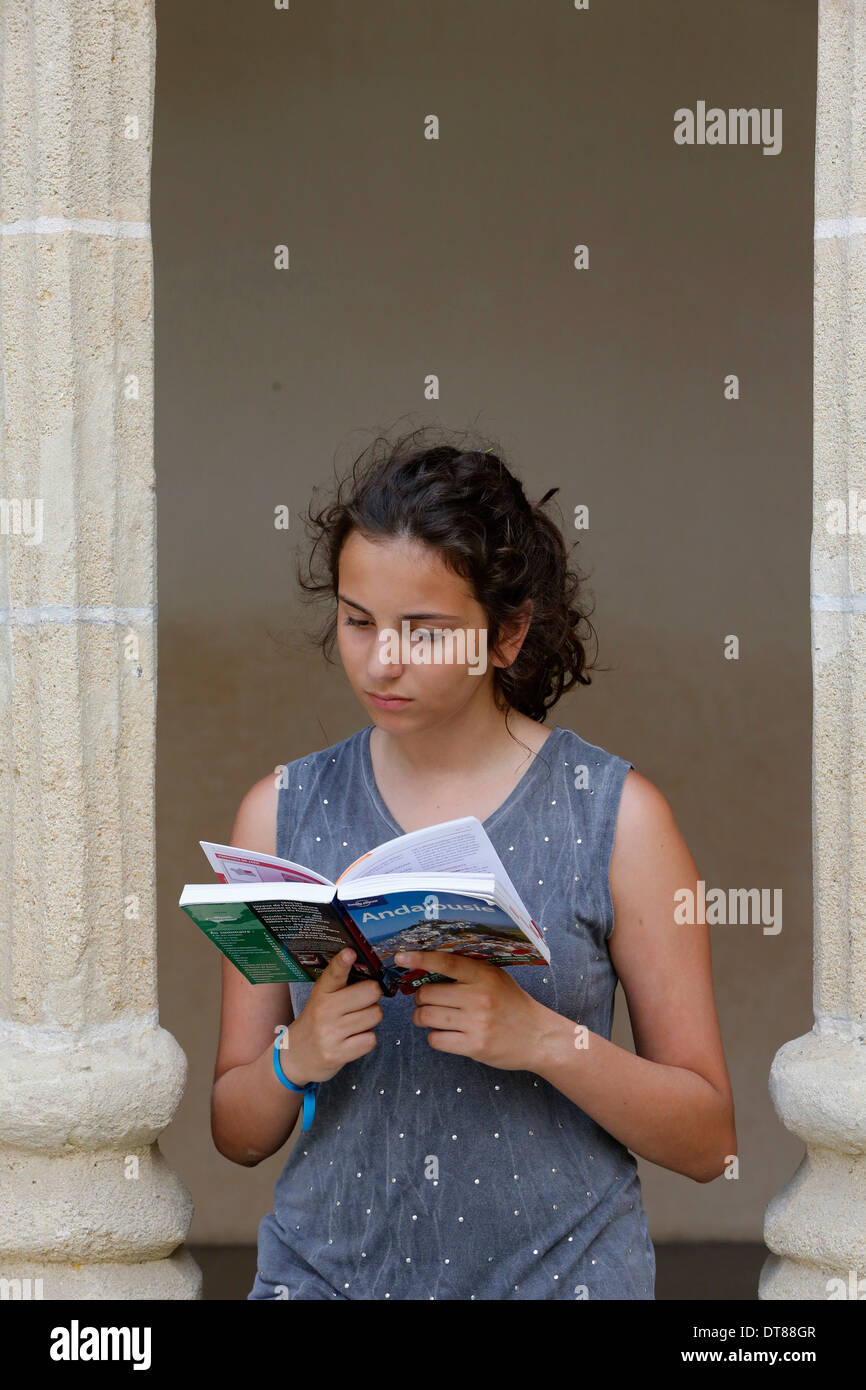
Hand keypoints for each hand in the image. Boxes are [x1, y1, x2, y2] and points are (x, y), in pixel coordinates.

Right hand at [280, 949, 383, 1084]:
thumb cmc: (316, 1022)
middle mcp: (325, 1010)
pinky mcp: (337, 1054)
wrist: (294, 1056)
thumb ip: (342, 985)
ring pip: (375, 1015)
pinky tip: (353, 1039)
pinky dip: (366, 1039)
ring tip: (356, 1022)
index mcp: (322, 992)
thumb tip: (372, 973)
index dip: (343, 962)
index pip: (334, 973)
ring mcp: (330, 1033)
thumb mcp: (321, 998)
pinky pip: (371, 1039)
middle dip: (373, 996)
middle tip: (363, 1002)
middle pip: (370, 992)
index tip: (349, 952)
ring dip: (371, 1018)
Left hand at [397, 949, 552, 1071]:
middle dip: (420, 999)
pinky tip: (445, 1034)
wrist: (539, 1037)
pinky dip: (435, 1037)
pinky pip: (436, 1040)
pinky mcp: (474, 1046)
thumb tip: (427, 965)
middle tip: (426, 1002)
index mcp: (484, 975)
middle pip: (427, 994)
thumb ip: (468, 972)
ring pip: (426, 1017)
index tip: (400, 957)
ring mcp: (476, 1023)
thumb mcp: (496, 979)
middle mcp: (479, 997)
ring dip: (422, 1018)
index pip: (445, 963)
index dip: (419, 958)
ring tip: (431, 1018)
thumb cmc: (512, 1005)